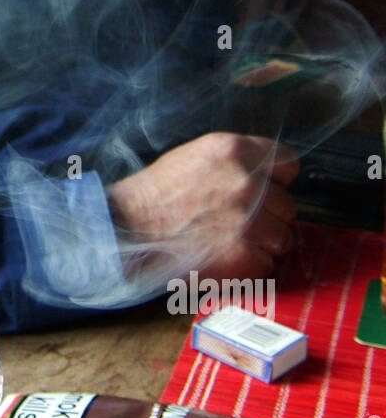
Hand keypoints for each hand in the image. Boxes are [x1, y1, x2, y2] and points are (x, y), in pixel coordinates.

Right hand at [106, 132, 298, 281]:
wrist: (129, 231)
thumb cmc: (155, 196)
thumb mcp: (194, 157)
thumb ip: (235, 162)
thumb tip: (264, 175)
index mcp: (235, 152)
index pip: (289, 163)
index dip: (277, 179)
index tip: (268, 190)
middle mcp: (248, 183)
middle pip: (288, 204)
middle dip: (270, 216)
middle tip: (241, 223)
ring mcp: (250, 222)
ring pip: (283, 237)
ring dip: (264, 243)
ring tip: (233, 243)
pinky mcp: (245, 257)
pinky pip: (267, 264)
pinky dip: (251, 266)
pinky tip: (225, 258)